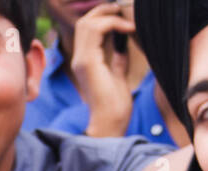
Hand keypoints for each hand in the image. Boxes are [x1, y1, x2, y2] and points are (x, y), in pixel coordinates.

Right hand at [70, 2, 136, 137]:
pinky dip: (113, 24)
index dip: (103, 18)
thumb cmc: (115, 107)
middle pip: (84, 22)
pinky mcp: (88, 62)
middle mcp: (79, 59)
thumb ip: (118, 60)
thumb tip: (124, 45)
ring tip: (128, 20)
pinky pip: (97, 30)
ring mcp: (81, 60)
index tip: (124, 17)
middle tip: (124, 10)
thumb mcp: (118, 76)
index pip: (87, 29)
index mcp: (85, 62)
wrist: (110, 123)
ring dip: (109, 16)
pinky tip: (128, 29)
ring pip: (87, 23)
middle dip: (104, 11)